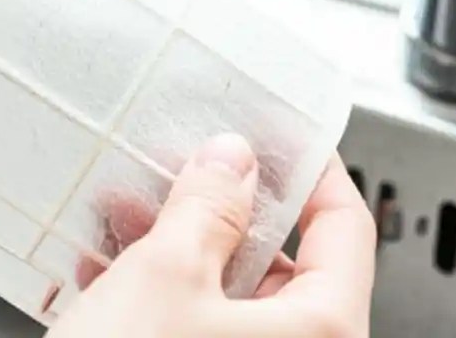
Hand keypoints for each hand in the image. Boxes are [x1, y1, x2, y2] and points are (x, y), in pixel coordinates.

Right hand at [47, 136, 375, 337]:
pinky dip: (162, 298)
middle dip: (221, 211)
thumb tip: (233, 164)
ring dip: (179, 250)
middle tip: (182, 174)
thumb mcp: (165, 276)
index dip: (312, 171)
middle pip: (282, 263)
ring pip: (232, 298)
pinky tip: (109, 274)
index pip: (346, 228)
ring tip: (125, 220)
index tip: (280, 136)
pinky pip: (199, 330)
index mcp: (322, 332)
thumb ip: (209, 207)